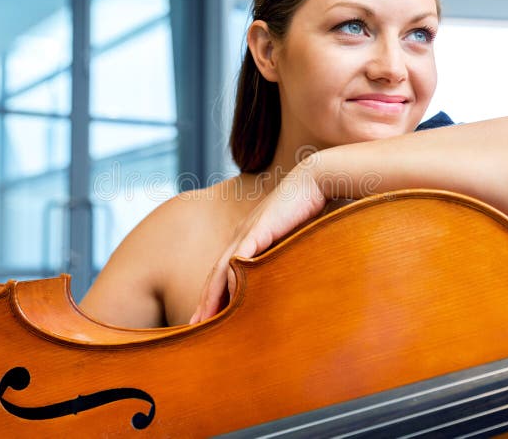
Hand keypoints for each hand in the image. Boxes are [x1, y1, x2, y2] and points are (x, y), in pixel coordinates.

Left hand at [189, 160, 326, 323]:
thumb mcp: (292, 239)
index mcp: (248, 238)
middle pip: (216, 274)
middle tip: (194, 326)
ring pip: (222, 270)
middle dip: (205, 301)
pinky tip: (227, 297)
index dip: (215, 294)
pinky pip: (239, 258)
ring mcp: (247, 233)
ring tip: (202, 319)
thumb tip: (287, 279)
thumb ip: (284, 256)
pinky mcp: (258, 230)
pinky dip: (231, 278)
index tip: (207, 317)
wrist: (314, 181)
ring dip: (211, 296)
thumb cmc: (309, 208)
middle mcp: (241, 236)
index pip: (225, 271)